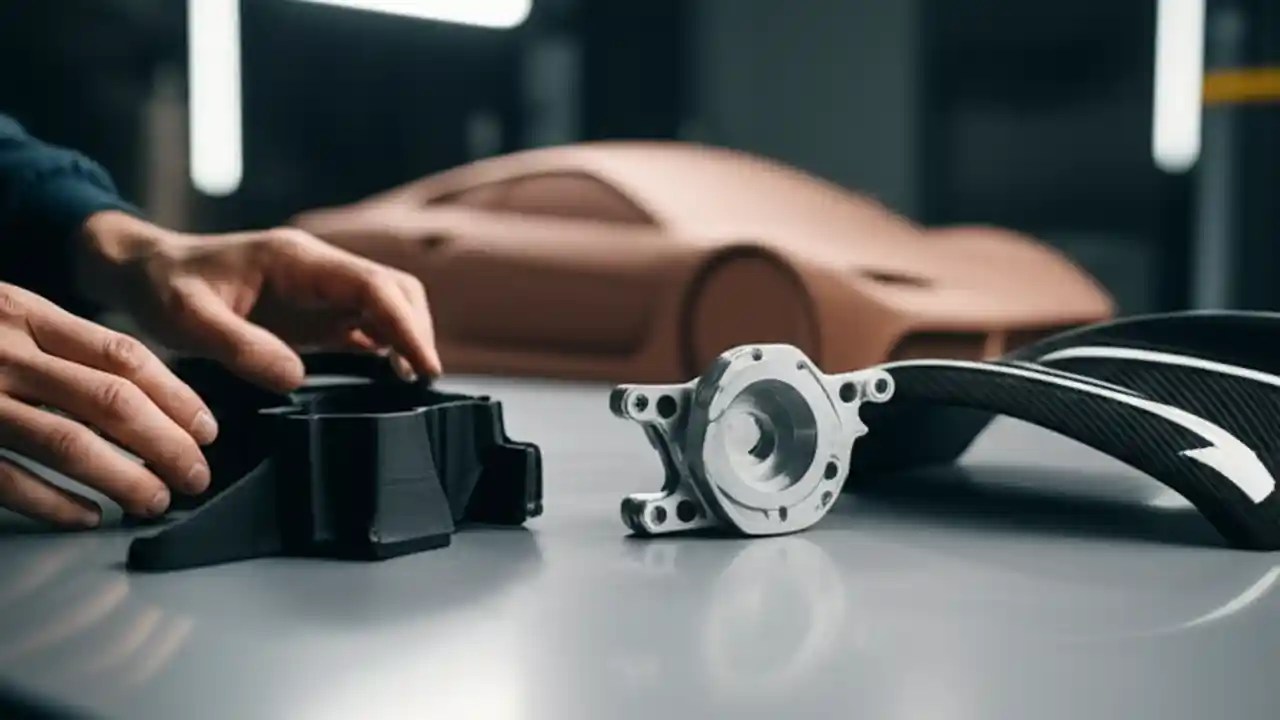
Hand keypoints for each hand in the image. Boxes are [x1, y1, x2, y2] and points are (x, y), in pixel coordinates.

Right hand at [0, 283, 217, 527]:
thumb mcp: (3, 317)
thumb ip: (61, 345)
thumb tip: (148, 391)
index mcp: (23, 313)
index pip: (123, 355)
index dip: (176, 395)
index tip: (208, 428)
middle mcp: (0, 350)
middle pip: (110, 400)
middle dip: (166, 442)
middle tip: (196, 474)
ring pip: (66, 442)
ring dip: (123, 477)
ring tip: (156, 500)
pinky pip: (5, 479)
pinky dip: (53, 502)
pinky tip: (87, 516)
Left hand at [77, 211, 441, 392]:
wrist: (143, 271)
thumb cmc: (162, 286)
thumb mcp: (186, 317)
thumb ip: (241, 346)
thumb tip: (297, 377)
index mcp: (296, 260)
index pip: (373, 286)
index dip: (406, 326)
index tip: (425, 365)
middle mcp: (318, 270)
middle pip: (395, 291)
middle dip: (416, 331)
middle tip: (423, 380)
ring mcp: (319, 290)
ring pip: (387, 305)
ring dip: (406, 338)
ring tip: (413, 382)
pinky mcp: (313, 312)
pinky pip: (365, 324)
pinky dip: (386, 347)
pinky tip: (389, 376)